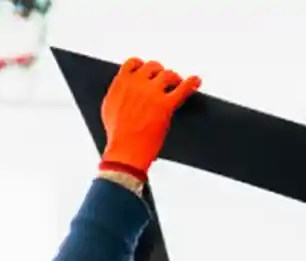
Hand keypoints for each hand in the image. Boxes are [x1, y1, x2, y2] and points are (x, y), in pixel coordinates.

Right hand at [99, 57, 201, 181]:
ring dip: (174, 78)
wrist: (126, 152)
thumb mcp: (109, 109)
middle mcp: (136, 84)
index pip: (133, 63)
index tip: (148, 71)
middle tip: (165, 80)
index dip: (142, 65)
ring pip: (168, 75)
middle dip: (159, 72)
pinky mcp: (165, 105)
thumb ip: (117, 94)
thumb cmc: (117, 136)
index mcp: (121, 83)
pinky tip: (196, 81)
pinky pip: (183, 88)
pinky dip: (191, 83)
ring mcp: (152, 93)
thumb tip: (124, 89)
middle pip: (153, 67)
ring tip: (178, 83)